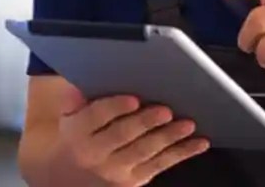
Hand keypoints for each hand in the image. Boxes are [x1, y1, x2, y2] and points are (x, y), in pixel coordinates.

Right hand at [56, 83, 208, 186]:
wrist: (68, 178)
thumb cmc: (75, 138)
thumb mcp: (67, 118)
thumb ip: (73, 99)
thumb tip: (81, 86)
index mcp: (77, 132)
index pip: (96, 117)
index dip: (115, 107)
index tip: (133, 99)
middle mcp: (95, 154)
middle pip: (122, 135)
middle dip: (145, 122)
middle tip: (165, 110)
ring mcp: (116, 171)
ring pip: (145, 151)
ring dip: (169, 137)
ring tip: (187, 124)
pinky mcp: (134, 181)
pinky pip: (161, 164)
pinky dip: (182, 153)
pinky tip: (198, 142)